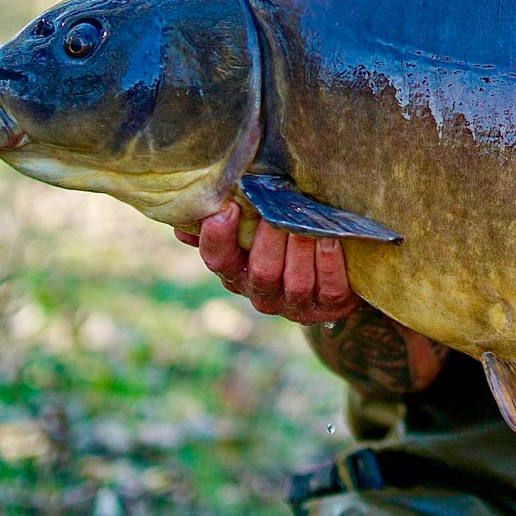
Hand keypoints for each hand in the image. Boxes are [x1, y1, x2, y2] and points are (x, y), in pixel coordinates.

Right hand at [174, 204, 361, 323]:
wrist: (335, 275)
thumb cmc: (283, 245)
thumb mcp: (252, 236)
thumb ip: (221, 227)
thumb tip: (181, 223)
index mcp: (238, 274)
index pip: (219, 261)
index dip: (219, 238)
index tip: (228, 209)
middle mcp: (264, 294)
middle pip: (262, 272)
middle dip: (269, 241)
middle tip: (277, 211)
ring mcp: (297, 304)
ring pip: (296, 282)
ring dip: (301, 250)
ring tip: (307, 222)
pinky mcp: (330, 306)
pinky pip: (329, 289)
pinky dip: (329, 264)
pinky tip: (330, 239)